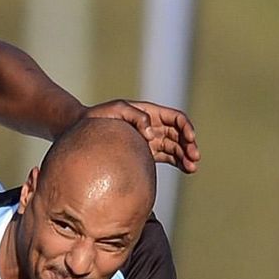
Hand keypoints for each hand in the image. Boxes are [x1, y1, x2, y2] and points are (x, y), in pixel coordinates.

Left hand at [81, 99, 199, 173]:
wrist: (83, 130)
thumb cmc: (100, 117)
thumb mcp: (117, 110)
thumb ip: (136, 117)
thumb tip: (151, 134)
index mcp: (151, 113)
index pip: (175, 119)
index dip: (186, 127)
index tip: (190, 139)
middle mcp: (154, 126)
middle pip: (179, 135)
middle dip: (189, 145)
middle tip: (194, 158)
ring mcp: (151, 140)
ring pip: (175, 147)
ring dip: (186, 156)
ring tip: (191, 168)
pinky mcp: (146, 153)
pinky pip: (167, 156)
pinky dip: (178, 162)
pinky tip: (186, 169)